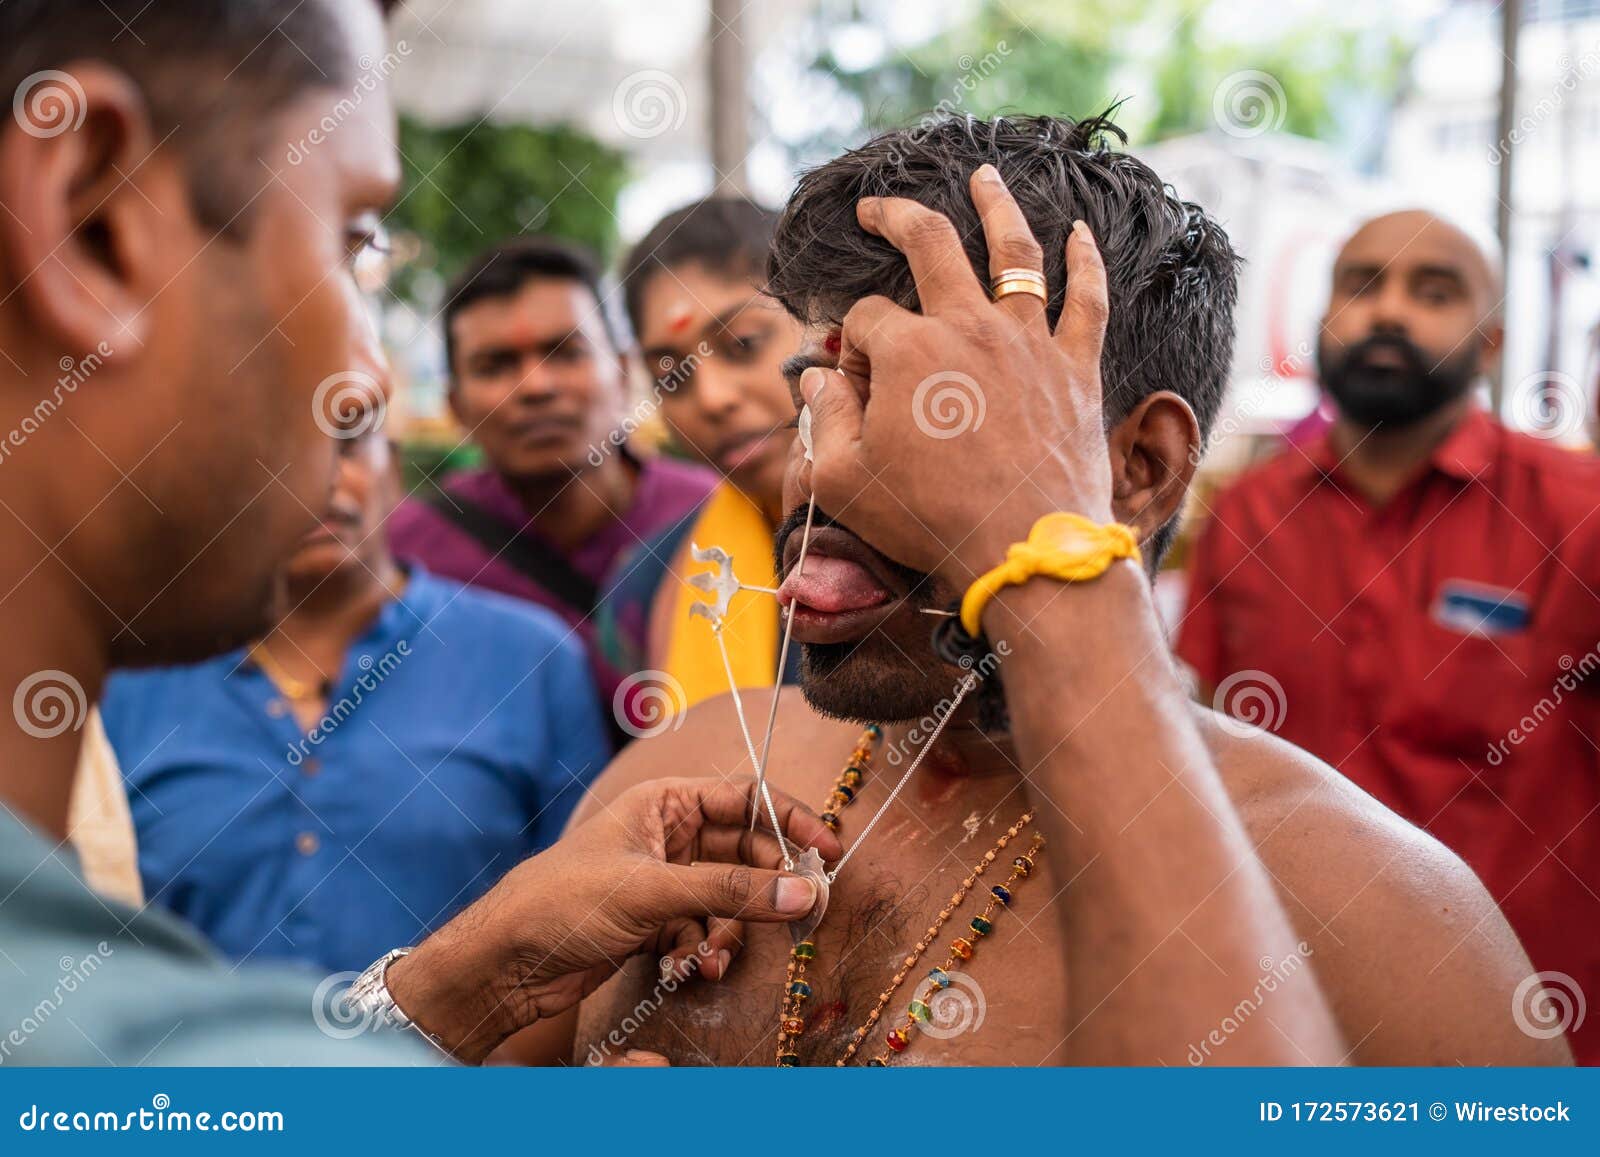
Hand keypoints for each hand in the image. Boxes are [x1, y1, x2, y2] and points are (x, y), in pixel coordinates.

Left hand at [386, 777, 839, 1062]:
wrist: (504, 963)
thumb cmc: (562, 901)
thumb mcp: (651, 892)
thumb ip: (731, 892)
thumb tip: (803, 894)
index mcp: (664, 803)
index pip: (746, 799)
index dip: (790, 821)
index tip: (827, 851)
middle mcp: (667, 837)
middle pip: (744, 855)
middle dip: (765, 889)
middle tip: (798, 916)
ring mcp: (662, 883)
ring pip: (727, 901)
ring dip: (730, 931)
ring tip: (714, 956)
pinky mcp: (653, 924)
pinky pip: (703, 932)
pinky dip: (703, 951)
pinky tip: (686, 969)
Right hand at [799, 164, 1113, 586]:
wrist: (1025, 552)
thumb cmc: (929, 520)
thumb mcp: (845, 481)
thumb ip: (824, 421)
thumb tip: (821, 379)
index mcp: (908, 350)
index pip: (865, 321)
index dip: (850, 347)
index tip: (853, 384)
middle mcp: (968, 326)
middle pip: (928, 245)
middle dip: (895, 217)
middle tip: (876, 208)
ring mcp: (1028, 342)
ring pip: (1014, 251)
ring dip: (995, 206)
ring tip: (985, 176)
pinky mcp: (1074, 367)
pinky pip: (1086, 298)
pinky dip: (1085, 260)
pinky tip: (1079, 232)